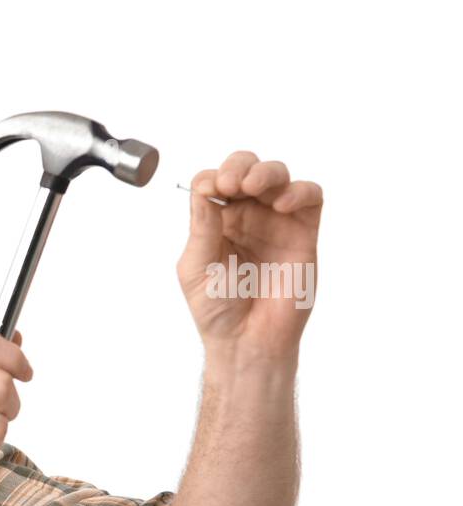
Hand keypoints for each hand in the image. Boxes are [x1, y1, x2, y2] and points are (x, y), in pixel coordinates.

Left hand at [176, 151, 322, 364]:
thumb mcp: (196, 266)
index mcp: (215, 222)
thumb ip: (202, 227)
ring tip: (252, 186)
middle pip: (246, 168)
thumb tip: (203, 187)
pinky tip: (281, 205)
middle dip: (238, 166)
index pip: (213, 181)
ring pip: (277, 176)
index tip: (210, 189)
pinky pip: (310, 197)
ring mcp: (275, 222)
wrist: (247, 339)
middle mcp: (245, 216)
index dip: (211, 178)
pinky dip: (299, 191)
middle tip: (232, 184)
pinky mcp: (303, 233)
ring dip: (266, 172)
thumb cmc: (217, 309)